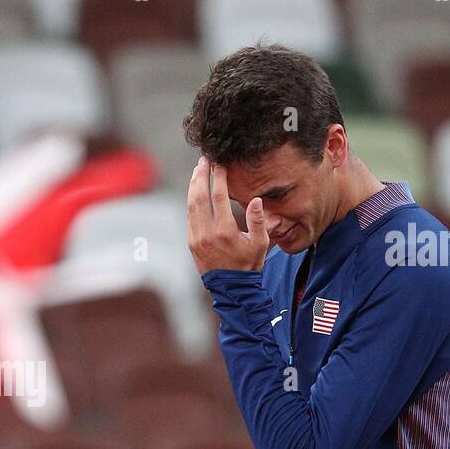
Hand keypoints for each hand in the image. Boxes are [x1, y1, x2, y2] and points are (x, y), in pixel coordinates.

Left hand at [187, 157, 267, 274]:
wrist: (231, 288)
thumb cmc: (249, 264)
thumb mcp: (261, 244)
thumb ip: (258, 221)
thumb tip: (255, 200)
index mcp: (225, 231)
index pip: (218, 196)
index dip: (218, 177)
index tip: (219, 164)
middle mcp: (207, 233)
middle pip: (200, 197)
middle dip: (201, 176)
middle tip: (203, 161)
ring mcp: (196, 238)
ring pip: (191, 205)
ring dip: (193, 186)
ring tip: (197, 171)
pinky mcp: (191, 242)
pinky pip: (189, 217)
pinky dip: (191, 201)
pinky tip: (195, 191)